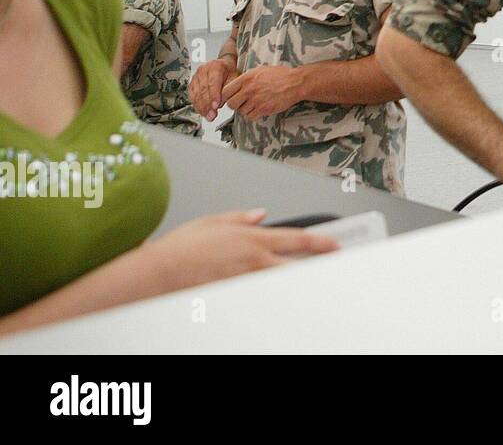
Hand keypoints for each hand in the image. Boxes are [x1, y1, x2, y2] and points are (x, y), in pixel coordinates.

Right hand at [144, 209, 338, 293]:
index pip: (297, 240)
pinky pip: (260, 296)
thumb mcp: (212, 222)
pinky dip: (271, 295)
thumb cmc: (180, 249)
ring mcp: (248, 282)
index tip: (333, 245)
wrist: (158, 274)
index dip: (320, 243)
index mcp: (253, 239)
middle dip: (317, 266)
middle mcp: (255, 261)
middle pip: (297, 266)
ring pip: (281, 282)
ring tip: (306, 280)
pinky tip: (276, 297)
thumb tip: (260, 214)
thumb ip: (241, 217)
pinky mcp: (237, 297)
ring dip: (293, 280)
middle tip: (330, 266)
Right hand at [190, 58, 236, 120]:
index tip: (216, 106)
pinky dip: (197, 106)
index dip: (214, 96)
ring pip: (196, 94)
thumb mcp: (235, 78)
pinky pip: (192, 96)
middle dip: (207, 105)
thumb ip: (229, 89)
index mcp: (215, 67)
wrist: (223, 66)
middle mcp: (203, 71)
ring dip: (202, 107)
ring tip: (208, 116)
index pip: (213, 83)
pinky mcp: (192, 84)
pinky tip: (202, 112)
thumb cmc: (229, 72)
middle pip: (203, 90)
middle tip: (212, 115)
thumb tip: (222, 102)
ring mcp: (196, 77)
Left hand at [221, 66, 305, 119]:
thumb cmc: (281, 75)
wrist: (295, 83)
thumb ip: (246, 78)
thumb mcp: (260, 70)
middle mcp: (249, 89)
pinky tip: (258, 109)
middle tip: (241, 103)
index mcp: (247, 78)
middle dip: (235, 104)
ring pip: (241, 112)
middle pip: (231, 104)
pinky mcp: (264, 109)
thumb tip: (236, 85)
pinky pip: (251, 117)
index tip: (228, 98)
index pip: (225, 91)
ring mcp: (256, 100)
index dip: (225, 96)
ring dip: (245, 110)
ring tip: (253, 105)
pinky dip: (253, 115)